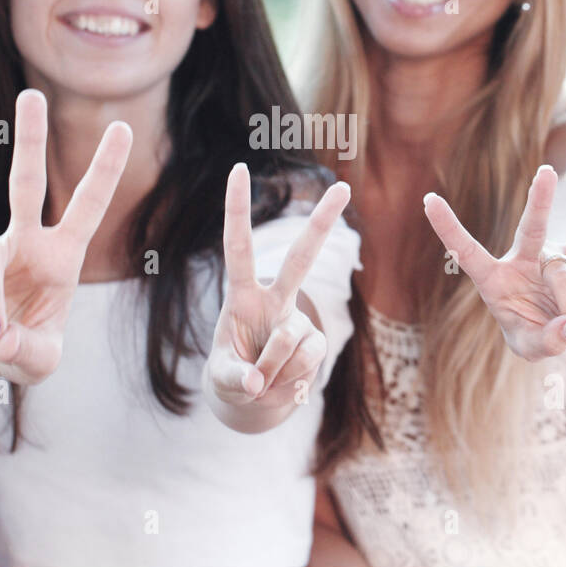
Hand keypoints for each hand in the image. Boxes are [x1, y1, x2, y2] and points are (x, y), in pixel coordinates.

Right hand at [0, 89, 132, 383]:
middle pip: (25, 182)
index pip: (88, 204)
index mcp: (63, 254)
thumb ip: (30, 354)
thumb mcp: (39, 361)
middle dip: (29, 138)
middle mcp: (26, 241)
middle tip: (33, 93)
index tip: (122, 126)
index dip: (104, 168)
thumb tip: (2, 337)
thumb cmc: (23, 348)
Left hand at [206, 163, 351, 410]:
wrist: (254, 397)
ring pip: (287, 341)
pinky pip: (306, 362)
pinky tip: (283, 383)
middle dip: (322, 222)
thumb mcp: (222, 379)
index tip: (239, 169)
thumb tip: (257, 384)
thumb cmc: (231, 375)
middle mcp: (275, 299)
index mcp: (241, 295)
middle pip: (300, 257)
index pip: (238, 247)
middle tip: (343, 187)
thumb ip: (234, 379)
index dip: (237, 210)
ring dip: (269, 372)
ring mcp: (298, 321)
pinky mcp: (316, 343)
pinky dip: (288, 381)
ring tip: (260, 381)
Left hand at [423, 165, 565, 360]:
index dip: (447, 227)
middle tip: (547, 173)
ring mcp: (553, 254)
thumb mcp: (531, 347)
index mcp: (493, 278)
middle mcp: (522, 257)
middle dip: (540, 200)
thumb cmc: (534, 331)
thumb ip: (547, 342)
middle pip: (533, 228)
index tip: (428, 199)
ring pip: (564, 278)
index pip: (467, 251)